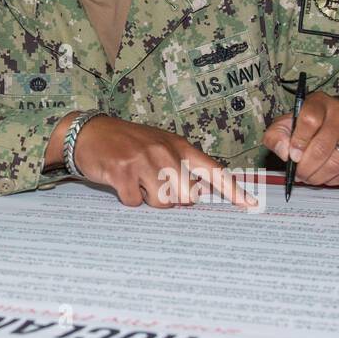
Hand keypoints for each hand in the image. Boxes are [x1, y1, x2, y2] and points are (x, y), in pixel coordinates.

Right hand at [67, 115, 257, 209]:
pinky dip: (127, 198)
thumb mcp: (157, 145)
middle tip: (154, 185)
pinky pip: (135, 202)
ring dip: (148, 198)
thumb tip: (197, 194)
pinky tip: (119, 181)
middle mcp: (164, 152)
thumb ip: (179, 165)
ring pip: (161, 202)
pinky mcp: (123, 172)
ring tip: (135, 180)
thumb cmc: (126, 142)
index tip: (249, 205)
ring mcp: (143, 161)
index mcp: (177, 146)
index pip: (212, 170)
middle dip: (171, 198)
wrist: (89, 132)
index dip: (232, 189)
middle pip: (186, 196)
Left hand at [261, 92, 338, 186]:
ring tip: (309, 178)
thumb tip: (285, 152)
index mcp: (319, 102)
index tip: (293, 157)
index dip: (300, 141)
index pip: (310, 119)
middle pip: (323, 145)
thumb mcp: (287, 125)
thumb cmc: (309, 126)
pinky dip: (334, 180)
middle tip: (299, 175)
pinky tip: (325, 177)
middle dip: (307, 166)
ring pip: (337, 162)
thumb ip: (277, 136)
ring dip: (319, 176)